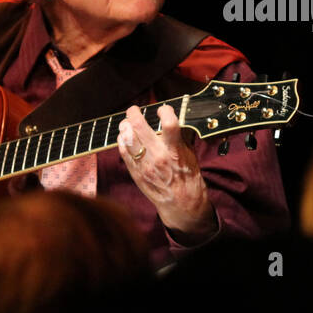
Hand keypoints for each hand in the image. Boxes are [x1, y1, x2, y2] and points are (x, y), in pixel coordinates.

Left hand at [117, 103, 216, 238]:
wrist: (180, 203)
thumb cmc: (187, 178)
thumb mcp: (190, 154)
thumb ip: (181, 136)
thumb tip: (177, 118)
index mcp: (175, 151)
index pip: (170, 124)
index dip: (165, 110)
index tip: (163, 109)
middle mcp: (158, 156)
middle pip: (140, 127)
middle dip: (135, 113)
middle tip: (134, 110)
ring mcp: (144, 164)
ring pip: (127, 138)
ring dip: (125, 126)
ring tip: (127, 122)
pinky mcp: (135, 172)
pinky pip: (123, 152)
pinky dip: (122, 141)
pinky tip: (125, 137)